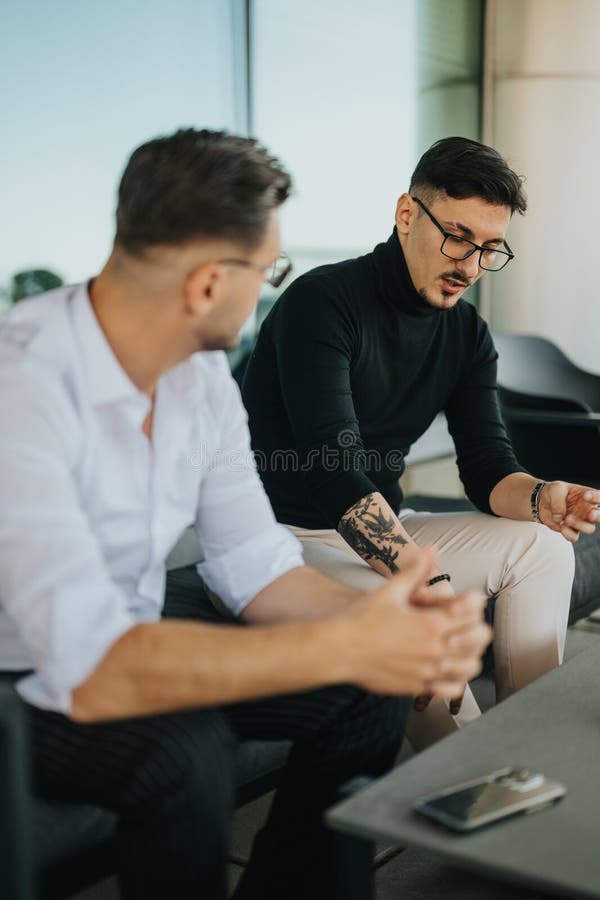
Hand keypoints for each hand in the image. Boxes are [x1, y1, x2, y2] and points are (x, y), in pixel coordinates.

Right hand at [343, 548, 491, 698]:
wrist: (339, 649)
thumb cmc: (362, 618)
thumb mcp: (390, 590)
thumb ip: (415, 570)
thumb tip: (431, 549)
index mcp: (430, 622)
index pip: (471, 610)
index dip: (474, 601)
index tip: (471, 599)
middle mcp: (434, 648)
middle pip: (478, 638)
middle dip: (479, 627)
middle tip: (471, 623)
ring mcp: (428, 670)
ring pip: (469, 668)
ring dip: (472, 656)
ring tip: (465, 650)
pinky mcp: (418, 686)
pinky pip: (450, 690)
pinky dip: (456, 682)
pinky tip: (450, 672)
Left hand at [537, 481, 599, 541]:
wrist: (542, 502)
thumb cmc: (553, 492)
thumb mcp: (555, 488)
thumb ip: (558, 500)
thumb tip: (560, 517)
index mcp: (588, 495)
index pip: (599, 497)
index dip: (597, 497)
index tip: (586, 496)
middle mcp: (587, 509)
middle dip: (598, 516)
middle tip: (590, 514)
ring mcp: (580, 521)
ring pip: (590, 529)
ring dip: (580, 525)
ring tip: (567, 519)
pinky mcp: (571, 530)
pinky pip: (574, 537)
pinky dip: (568, 533)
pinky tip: (561, 526)